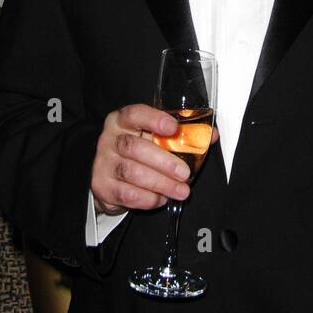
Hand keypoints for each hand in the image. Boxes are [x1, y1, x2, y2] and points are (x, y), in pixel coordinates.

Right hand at [90, 103, 219, 215]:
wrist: (111, 176)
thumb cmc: (139, 152)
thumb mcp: (156, 138)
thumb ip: (181, 135)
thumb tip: (210, 135)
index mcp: (122, 120)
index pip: (134, 114)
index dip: (154, 119)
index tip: (173, 127)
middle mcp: (109, 139)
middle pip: (134, 147)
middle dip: (163, 162)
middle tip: (185, 173)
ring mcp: (103, 163)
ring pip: (131, 172)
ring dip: (160, 183)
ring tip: (181, 190)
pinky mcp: (102, 186)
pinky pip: (127, 194)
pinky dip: (148, 198)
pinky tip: (161, 198)